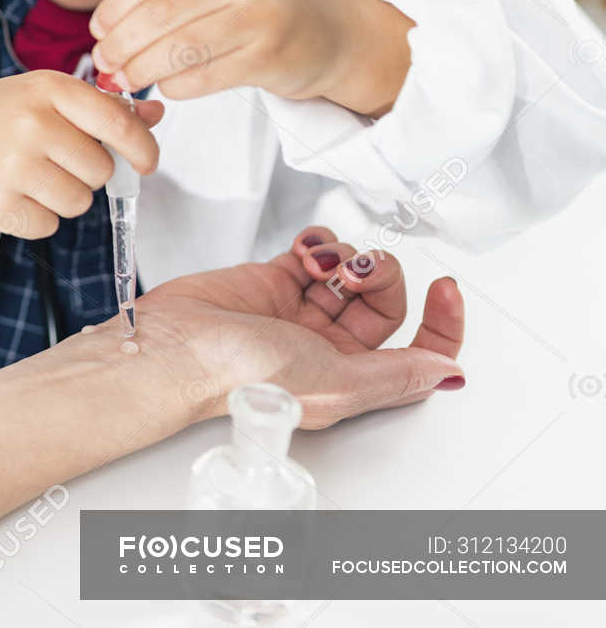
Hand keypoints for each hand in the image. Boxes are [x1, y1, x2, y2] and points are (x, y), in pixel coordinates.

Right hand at [0, 71, 163, 259]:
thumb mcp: (39, 97)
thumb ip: (99, 107)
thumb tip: (157, 113)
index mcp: (48, 88)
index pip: (120, 124)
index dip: (144, 148)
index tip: (146, 163)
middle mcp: (32, 124)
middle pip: (101, 171)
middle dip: (86, 174)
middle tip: (50, 160)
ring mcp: (13, 166)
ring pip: (79, 203)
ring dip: (62, 197)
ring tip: (27, 176)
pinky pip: (50, 225)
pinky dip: (36, 217)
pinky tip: (9, 193)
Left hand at [86, 0, 413, 114]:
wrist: (332, 32)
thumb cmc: (259, 6)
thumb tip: (102, 31)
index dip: (114, 8)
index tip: (99, 31)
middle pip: (159, 14)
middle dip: (121, 44)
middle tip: (104, 64)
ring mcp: (261, 16)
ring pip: (178, 48)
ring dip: (141, 69)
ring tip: (124, 80)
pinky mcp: (269, 57)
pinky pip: (203, 77)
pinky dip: (174, 86)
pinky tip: (167, 87)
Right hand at [123, 223, 464, 427]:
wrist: (177, 346)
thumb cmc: (239, 376)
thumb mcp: (336, 385)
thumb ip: (398, 376)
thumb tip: (449, 372)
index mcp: (351, 379)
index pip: (418, 351)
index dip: (440, 323)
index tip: (446, 290)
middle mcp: (329, 347)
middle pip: (386, 302)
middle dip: (382, 276)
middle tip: (358, 271)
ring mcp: (301, 311)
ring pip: (353, 271)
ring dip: (347, 256)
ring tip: (321, 263)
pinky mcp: (273, 280)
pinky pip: (316, 251)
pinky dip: (319, 242)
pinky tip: (306, 249)